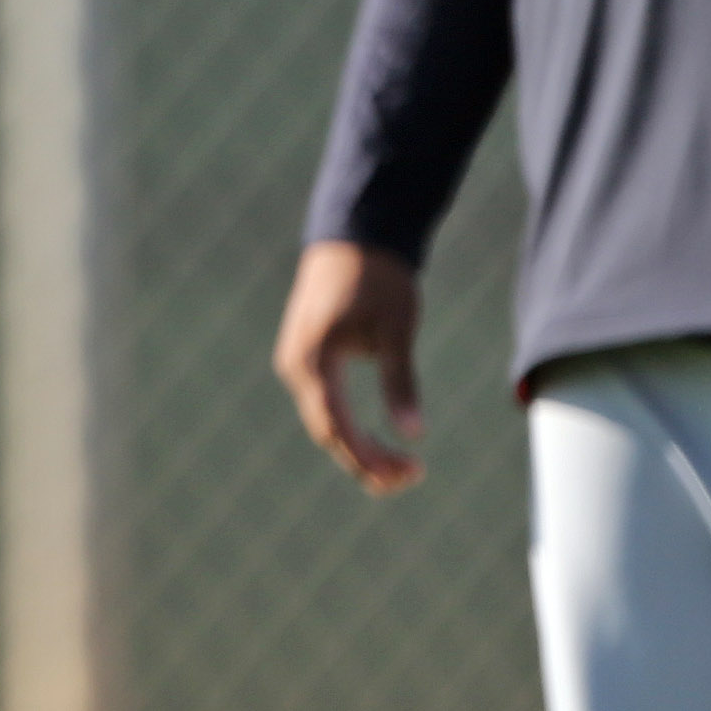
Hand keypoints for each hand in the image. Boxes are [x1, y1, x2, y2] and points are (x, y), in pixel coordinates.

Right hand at [274, 240, 427, 493]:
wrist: (355, 234)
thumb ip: (401, 383)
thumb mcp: (396, 330)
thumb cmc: (378, 278)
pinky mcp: (308, 359)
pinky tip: (380, 439)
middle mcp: (296, 368)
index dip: (369, 458)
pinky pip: (325, 406)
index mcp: (312, 361)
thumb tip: (415, 434)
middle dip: (368, 460)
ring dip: (361, 448)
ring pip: (326, 422)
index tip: (408, 474)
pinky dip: (352, 427)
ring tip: (403, 467)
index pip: (336, 427)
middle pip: (328, 432)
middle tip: (414, 475)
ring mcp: (298, 364)